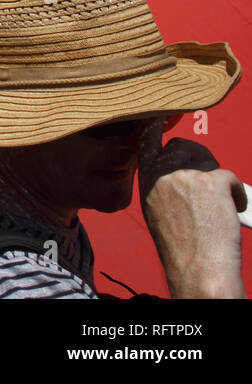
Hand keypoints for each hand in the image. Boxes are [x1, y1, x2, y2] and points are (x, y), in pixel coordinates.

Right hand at [138, 121, 245, 297]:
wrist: (198, 267)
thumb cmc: (180, 246)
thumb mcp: (157, 210)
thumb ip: (162, 185)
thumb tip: (181, 171)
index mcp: (147, 180)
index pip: (146, 141)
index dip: (153, 125)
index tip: (157, 115)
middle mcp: (163, 173)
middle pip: (183, 147)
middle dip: (197, 159)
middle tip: (206, 184)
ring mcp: (188, 175)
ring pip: (209, 160)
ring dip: (218, 178)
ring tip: (219, 205)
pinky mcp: (213, 181)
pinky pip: (231, 178)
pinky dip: (237, 194)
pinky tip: (233, 210)